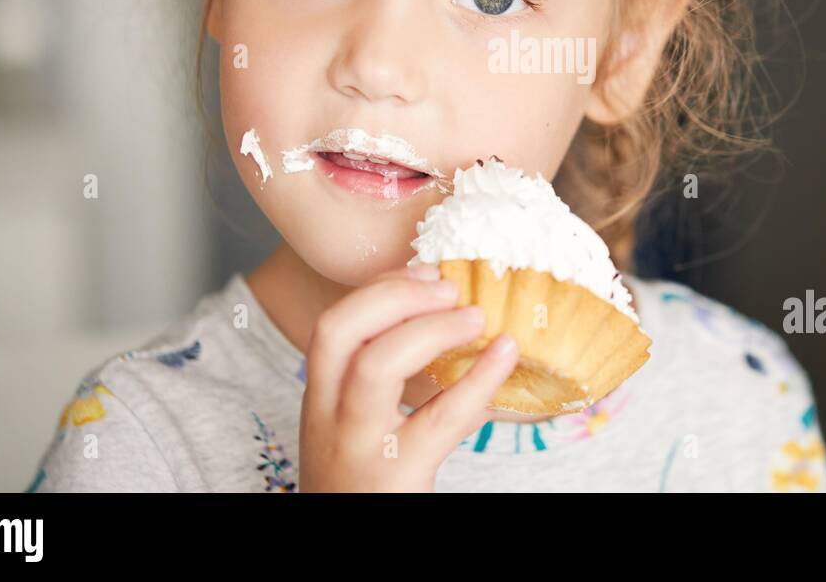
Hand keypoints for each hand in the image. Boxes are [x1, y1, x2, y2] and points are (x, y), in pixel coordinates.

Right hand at [298, 262, 518, 491]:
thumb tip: (447, 317)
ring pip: (374, 369)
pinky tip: (505, 356)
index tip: (423, 271)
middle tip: (447, 285)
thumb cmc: (364, 486)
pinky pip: (439, 421)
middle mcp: (328, 421)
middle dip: (393, 295)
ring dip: (429, 329)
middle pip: (336, 333)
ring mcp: (358, 450)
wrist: (349, 553)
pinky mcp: (396, 478)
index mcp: (320, 402)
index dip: (377, 290)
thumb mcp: (355, 430)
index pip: (330, 327)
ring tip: (475, 317)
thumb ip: (381, 382)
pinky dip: (478, 380)